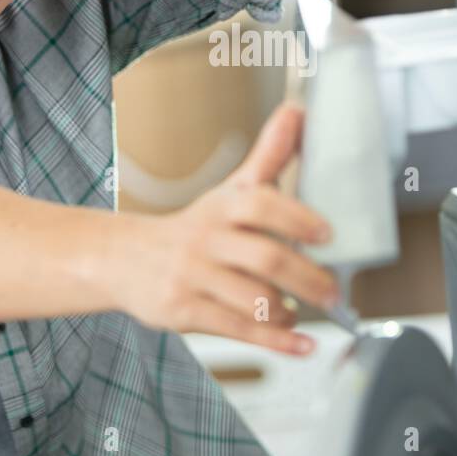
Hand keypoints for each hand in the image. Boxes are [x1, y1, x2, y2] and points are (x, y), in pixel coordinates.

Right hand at [110, 101, 338, 354]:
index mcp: (222, 207)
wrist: (123, 260)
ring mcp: (193, 277)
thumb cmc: (193, 227)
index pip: (261, 204)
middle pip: (264, 258)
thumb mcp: (229, 192)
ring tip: (306, 313)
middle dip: (306, 277)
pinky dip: (276, 341)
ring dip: (288, 310)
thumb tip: (299, 111)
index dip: (297, 218)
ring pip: (252, 298)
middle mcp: (206, 240)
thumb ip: (268, 156)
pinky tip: (302, 344)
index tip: (327, 235)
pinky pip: (237, 329)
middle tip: (333, 290)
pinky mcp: (183, 311)